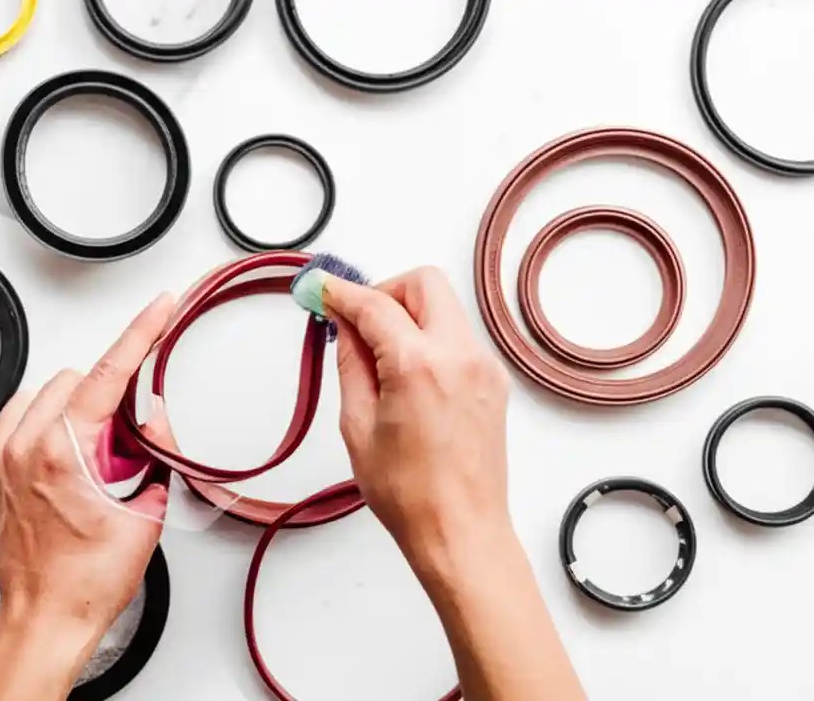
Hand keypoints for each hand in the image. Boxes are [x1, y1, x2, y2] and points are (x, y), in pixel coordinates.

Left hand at [0, 294, 176, 700]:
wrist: (46, 621)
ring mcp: (3, 461)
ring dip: (77, 407)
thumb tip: (153, 422)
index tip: (160, 307)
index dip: (141, 332)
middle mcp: (24, 449)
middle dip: (112, 396)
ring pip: (44, 395)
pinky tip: (69, 455)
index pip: (109, 372)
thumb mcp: (144, 516)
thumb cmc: (84, 584)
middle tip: (132, 438)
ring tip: (98, 454)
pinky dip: (47, 422)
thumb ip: (155, 456)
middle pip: (77, 380)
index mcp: (62, 453)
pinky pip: (18, 421)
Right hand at [322, 266, 511, 571]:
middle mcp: (460, 356)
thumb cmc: (410, 494)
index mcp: (419, 366)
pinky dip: (428, 338)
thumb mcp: (357, 425)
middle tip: (356, 321)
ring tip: (378, 357)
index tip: (321, 289)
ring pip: (444, 307)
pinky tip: (405, 374)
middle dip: (385, 291)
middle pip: (423, 283)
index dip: (340, 293)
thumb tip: (344, 326)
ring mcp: (483, 366)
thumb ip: (352, 363)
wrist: (461, 531)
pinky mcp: (493, 381)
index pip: (374, 304)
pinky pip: (456, 337)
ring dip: (408, 315)